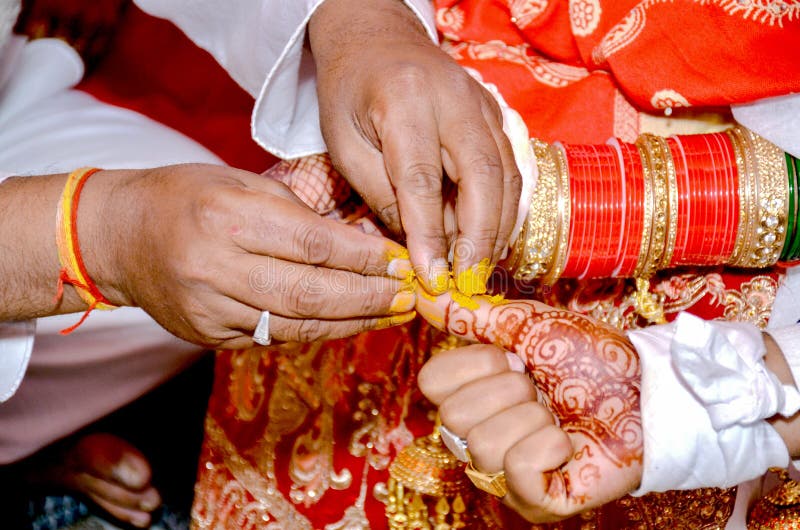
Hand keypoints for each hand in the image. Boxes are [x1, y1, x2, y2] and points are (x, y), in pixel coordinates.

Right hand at [83, 164, 415, 348]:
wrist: (119, 236)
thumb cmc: (185, 197)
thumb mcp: (239, 183)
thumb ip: (296, 213)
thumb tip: (362, 242)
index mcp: (225, 217)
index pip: (314, 244)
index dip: (366, 258)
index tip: (403, 260)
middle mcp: (215, 267)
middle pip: (311, 293)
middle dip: (370, 297)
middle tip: (409, 294)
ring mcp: (209, 308)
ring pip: (297, 325)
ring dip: (353, 322)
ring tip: (391, 313)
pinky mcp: (207, 335)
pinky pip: (274, 337)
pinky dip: (318, 331)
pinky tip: (349, 323)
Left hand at [309, 0, 520, 294]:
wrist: (376, 39)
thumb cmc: (350, 93)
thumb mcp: (345, 144)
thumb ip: (382, 194)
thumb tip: (422, 248)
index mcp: (403, 100)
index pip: (421, 179)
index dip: (429, 235)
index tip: (432, 278)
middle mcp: (454, 98)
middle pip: (483, 177)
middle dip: (480, 237)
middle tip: (468, 281)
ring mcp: (483, 103)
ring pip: (506, 175)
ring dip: (498, 228)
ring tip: (481, 269)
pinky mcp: (496, 114)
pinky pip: (511, 168)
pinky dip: (506, 208)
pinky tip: (493, 239)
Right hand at [416, 292, 642, 521]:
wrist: (645, 390)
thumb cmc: (590, 358)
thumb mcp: (527, 325)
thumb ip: (472, 317)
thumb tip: (426, 296)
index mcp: (472, 396)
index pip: (431, 382)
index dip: (477, 364)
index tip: (516, 360)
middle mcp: (478, 438)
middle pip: (455, 415)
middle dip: (511, 391)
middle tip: (542, 390)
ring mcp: (504, 476)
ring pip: (484, 445)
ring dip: (535, 420)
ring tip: (558, 417)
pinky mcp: (534, 503)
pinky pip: (517, 470)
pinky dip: (551, 447)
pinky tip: (569, 444)